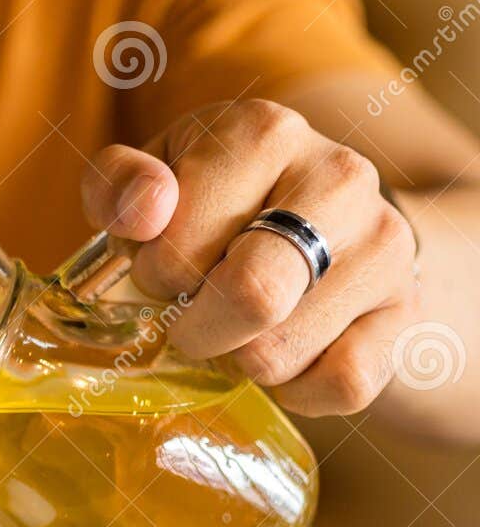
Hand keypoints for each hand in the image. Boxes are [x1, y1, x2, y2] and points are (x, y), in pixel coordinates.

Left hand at [81, 99, 418, 415]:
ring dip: (240, 360)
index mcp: (263, 135)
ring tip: (242, 325)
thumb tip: (144, 211)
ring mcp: (383, 245)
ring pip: (281, 354)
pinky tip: (285, 358)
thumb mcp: (153, 180)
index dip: (154, 276)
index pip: (179, 247)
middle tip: (192, 314)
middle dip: (196, 329)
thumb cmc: (214, 203)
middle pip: (251, 297)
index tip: (163, 267)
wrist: (319, 222)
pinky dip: (299, 392)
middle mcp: (338, 179)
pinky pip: (343, 384)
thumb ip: (119, 185)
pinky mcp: (407, 310)